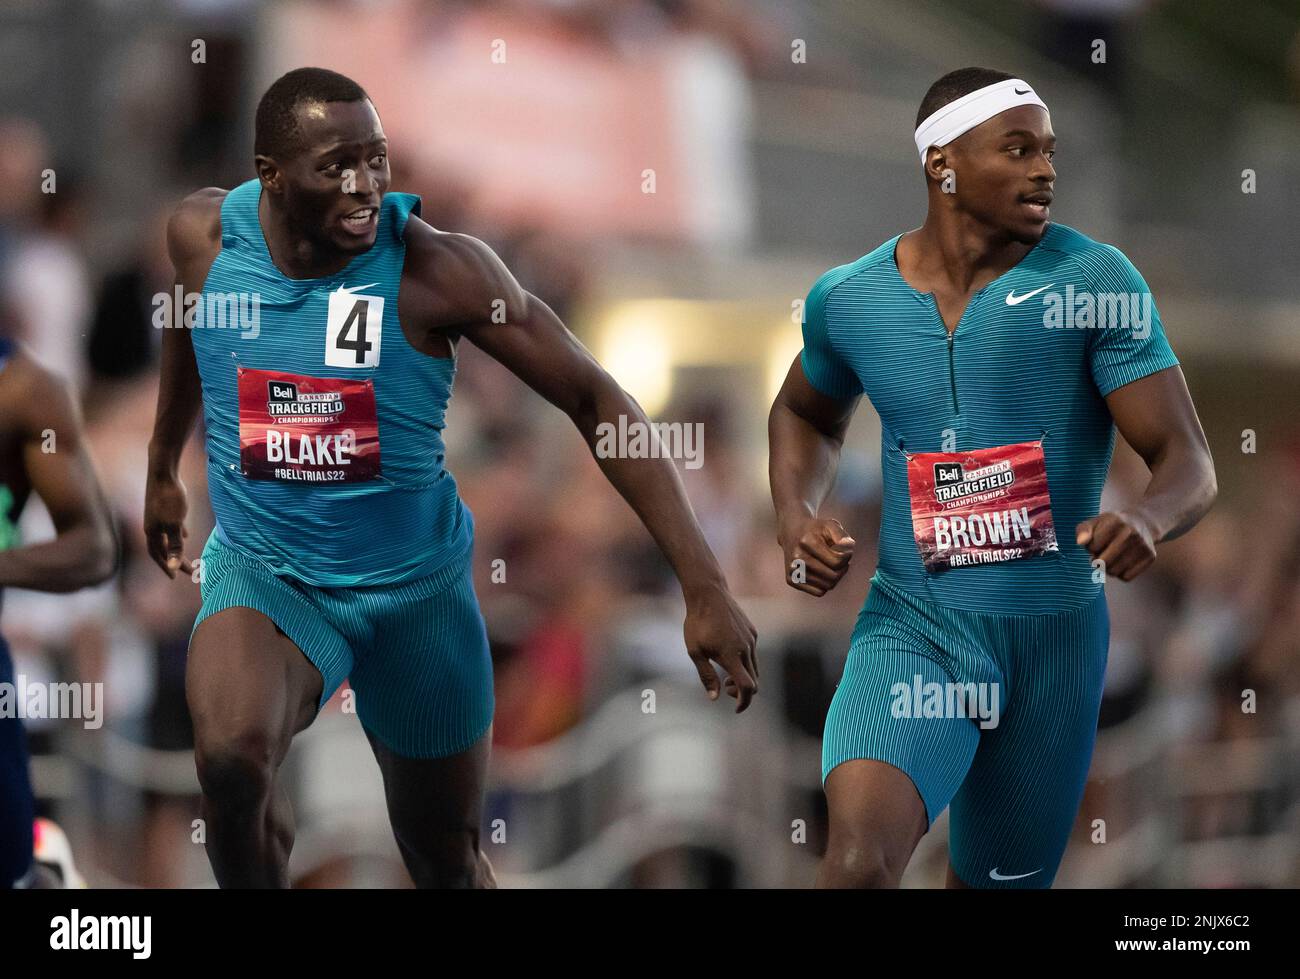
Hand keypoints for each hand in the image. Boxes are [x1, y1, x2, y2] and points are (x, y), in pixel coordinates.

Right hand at [144, 474, 192, 578]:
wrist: (163, 471)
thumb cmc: (170, 499)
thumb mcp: (175, 525)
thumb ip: (175, 546)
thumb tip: (174, 566)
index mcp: (151, 532)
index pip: (158, 555)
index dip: (167, 567)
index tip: (177, 577)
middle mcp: (151, 525)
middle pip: (161, 548)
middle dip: (173, 560)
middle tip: (187, 571)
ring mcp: (156, 515)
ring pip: (165, 537)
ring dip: (173, 548)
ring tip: (183, 557)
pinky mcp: (163, 506)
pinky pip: (170, 525)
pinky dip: (177, 532)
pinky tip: (185, 534)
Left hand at [683, 582, 758, 712]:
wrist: (708, 593)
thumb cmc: (697, 622)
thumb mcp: (695, 652)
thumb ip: (706, 675)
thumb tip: (715, 697)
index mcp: (731, 656)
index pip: (747, 687)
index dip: (744, 702)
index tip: (736, 708)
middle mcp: (746, 649)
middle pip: (754, 681)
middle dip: (742, 691)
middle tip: (725, 687)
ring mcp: (751, 639)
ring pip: (755, 668)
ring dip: (744, 676)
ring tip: (725, 672)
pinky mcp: (752, 632)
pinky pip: (753, 654)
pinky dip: (745, 662)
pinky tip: (729, 654)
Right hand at [780, 516, 854, 595]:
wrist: (791, 532)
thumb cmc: (815, 530)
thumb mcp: (830, 525)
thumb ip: (843, 536)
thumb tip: (849, 550)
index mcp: (807, 542)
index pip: (837, 562)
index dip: (847, 557)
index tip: (845, 551)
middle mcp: (797, 558)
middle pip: (833, 576)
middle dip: (843, 569)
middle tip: (841, 560)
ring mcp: (793, 570)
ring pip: (827, 586)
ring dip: (835, 576)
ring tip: (832, 565)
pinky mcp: (791, 580)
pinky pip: (819, 592)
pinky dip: (825, 584)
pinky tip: (823, 572)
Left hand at [1076, 510, 1156, 581]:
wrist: (1141, 523)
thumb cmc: (1110, 526)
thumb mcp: (1094, 522)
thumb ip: (1082, 531)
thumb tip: (1081, 542)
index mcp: (1115, 522)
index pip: (1092, 547)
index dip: (1090, 548)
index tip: (1096, 543)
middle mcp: (1131, 533)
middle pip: (1103, 562)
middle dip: (1097, 560)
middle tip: (1101, 554)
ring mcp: (1142, 545)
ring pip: (1114, 572)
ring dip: (1108, 568)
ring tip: (1111, 558)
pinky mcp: (1150, 556)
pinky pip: (1126, 577)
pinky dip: (1120, 574)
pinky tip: (1121, 562)